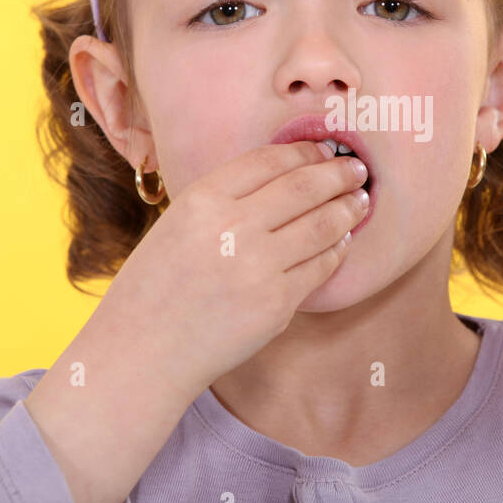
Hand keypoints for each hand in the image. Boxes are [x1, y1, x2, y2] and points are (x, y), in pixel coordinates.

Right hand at [100, 141, 370, 397]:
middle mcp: (231, 227)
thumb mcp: (177, 225)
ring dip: (347, 209)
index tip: (324, 150)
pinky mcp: (276, 304)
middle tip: (358, 170)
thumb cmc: (156, 288)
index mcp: (201, 200)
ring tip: (359, 202)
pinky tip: (341, 242)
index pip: (269, 160)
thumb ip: (223, 202)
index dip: (305, 151)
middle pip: (304, 186)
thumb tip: (286, 178)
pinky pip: (319, 267)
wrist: (144, 352)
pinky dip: (336, 250)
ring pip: (321, 224)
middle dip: (338, 174)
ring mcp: (257, 267)